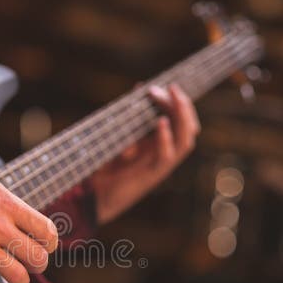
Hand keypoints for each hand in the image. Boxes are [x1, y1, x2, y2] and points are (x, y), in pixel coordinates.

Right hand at [0, 162, 58, 282]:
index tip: (42, 246)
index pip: (46, 231)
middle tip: (29, 265)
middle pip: (38, 258)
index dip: (49, 243)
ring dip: (20, 281)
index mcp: (6, 204)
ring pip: (18, 276)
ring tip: (15, 279)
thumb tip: (23, 220)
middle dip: (37, 265)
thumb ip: (7, 203)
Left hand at [92, 84, 200, 224]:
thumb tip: (139, 88)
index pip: (180, 119)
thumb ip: (130, 116)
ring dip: (183, 117)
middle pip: (188, 127)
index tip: (158, 85)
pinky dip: (165, 138)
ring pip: (186, 141)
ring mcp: (160, 166)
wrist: (93, 197)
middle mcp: (164, 154)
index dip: (174, 101)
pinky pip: (166, 157)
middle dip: (182, 104)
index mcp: (159, 144)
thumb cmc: (103, 166)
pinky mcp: (150, 176)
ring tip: (175, 98)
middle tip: (171, 87)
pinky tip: (160, 122)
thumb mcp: (118, 136)